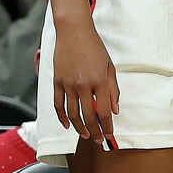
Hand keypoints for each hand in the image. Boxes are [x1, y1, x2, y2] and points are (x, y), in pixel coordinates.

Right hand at [53, 18, 119, 141]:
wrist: (73, 31)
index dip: (107, 126)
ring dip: (79, 128)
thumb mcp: (109, 67)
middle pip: (89, 116)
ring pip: (72, 114)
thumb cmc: (93, 47)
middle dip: (95, 131)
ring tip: (85, 135)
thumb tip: (115, 109)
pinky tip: (67, 125)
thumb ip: (113, 90)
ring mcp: (68, 84)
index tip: (109, 134)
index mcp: (99, 81)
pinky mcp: (57, 82)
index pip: (104, 111)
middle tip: (98, 140)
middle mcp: (83, 85)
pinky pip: (58, 104)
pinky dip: (62, 117)